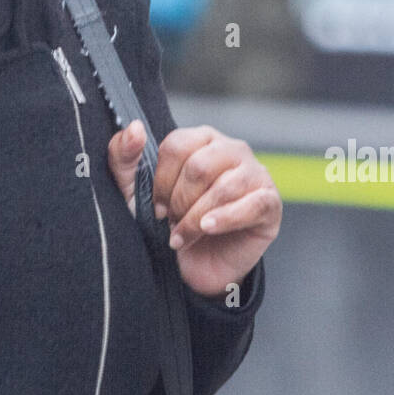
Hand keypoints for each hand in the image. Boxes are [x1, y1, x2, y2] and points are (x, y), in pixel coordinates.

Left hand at [107, 121, 280, 299]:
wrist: (195, 266)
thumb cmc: (168, 221)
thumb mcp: (134, 192)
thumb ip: (123, 157)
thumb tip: (134, 128)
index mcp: (201, 139)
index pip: (177, 145)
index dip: (162, 180)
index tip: (157, 206)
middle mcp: (231, 149)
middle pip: (200, 166)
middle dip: (179, 201)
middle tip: (172, 221)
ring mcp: (255, 173)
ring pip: (224, 187)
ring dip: (196, 217)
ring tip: (184, 235)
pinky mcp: (270, 202)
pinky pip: (252, 204)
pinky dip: (225, 219)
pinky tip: (208, 229)